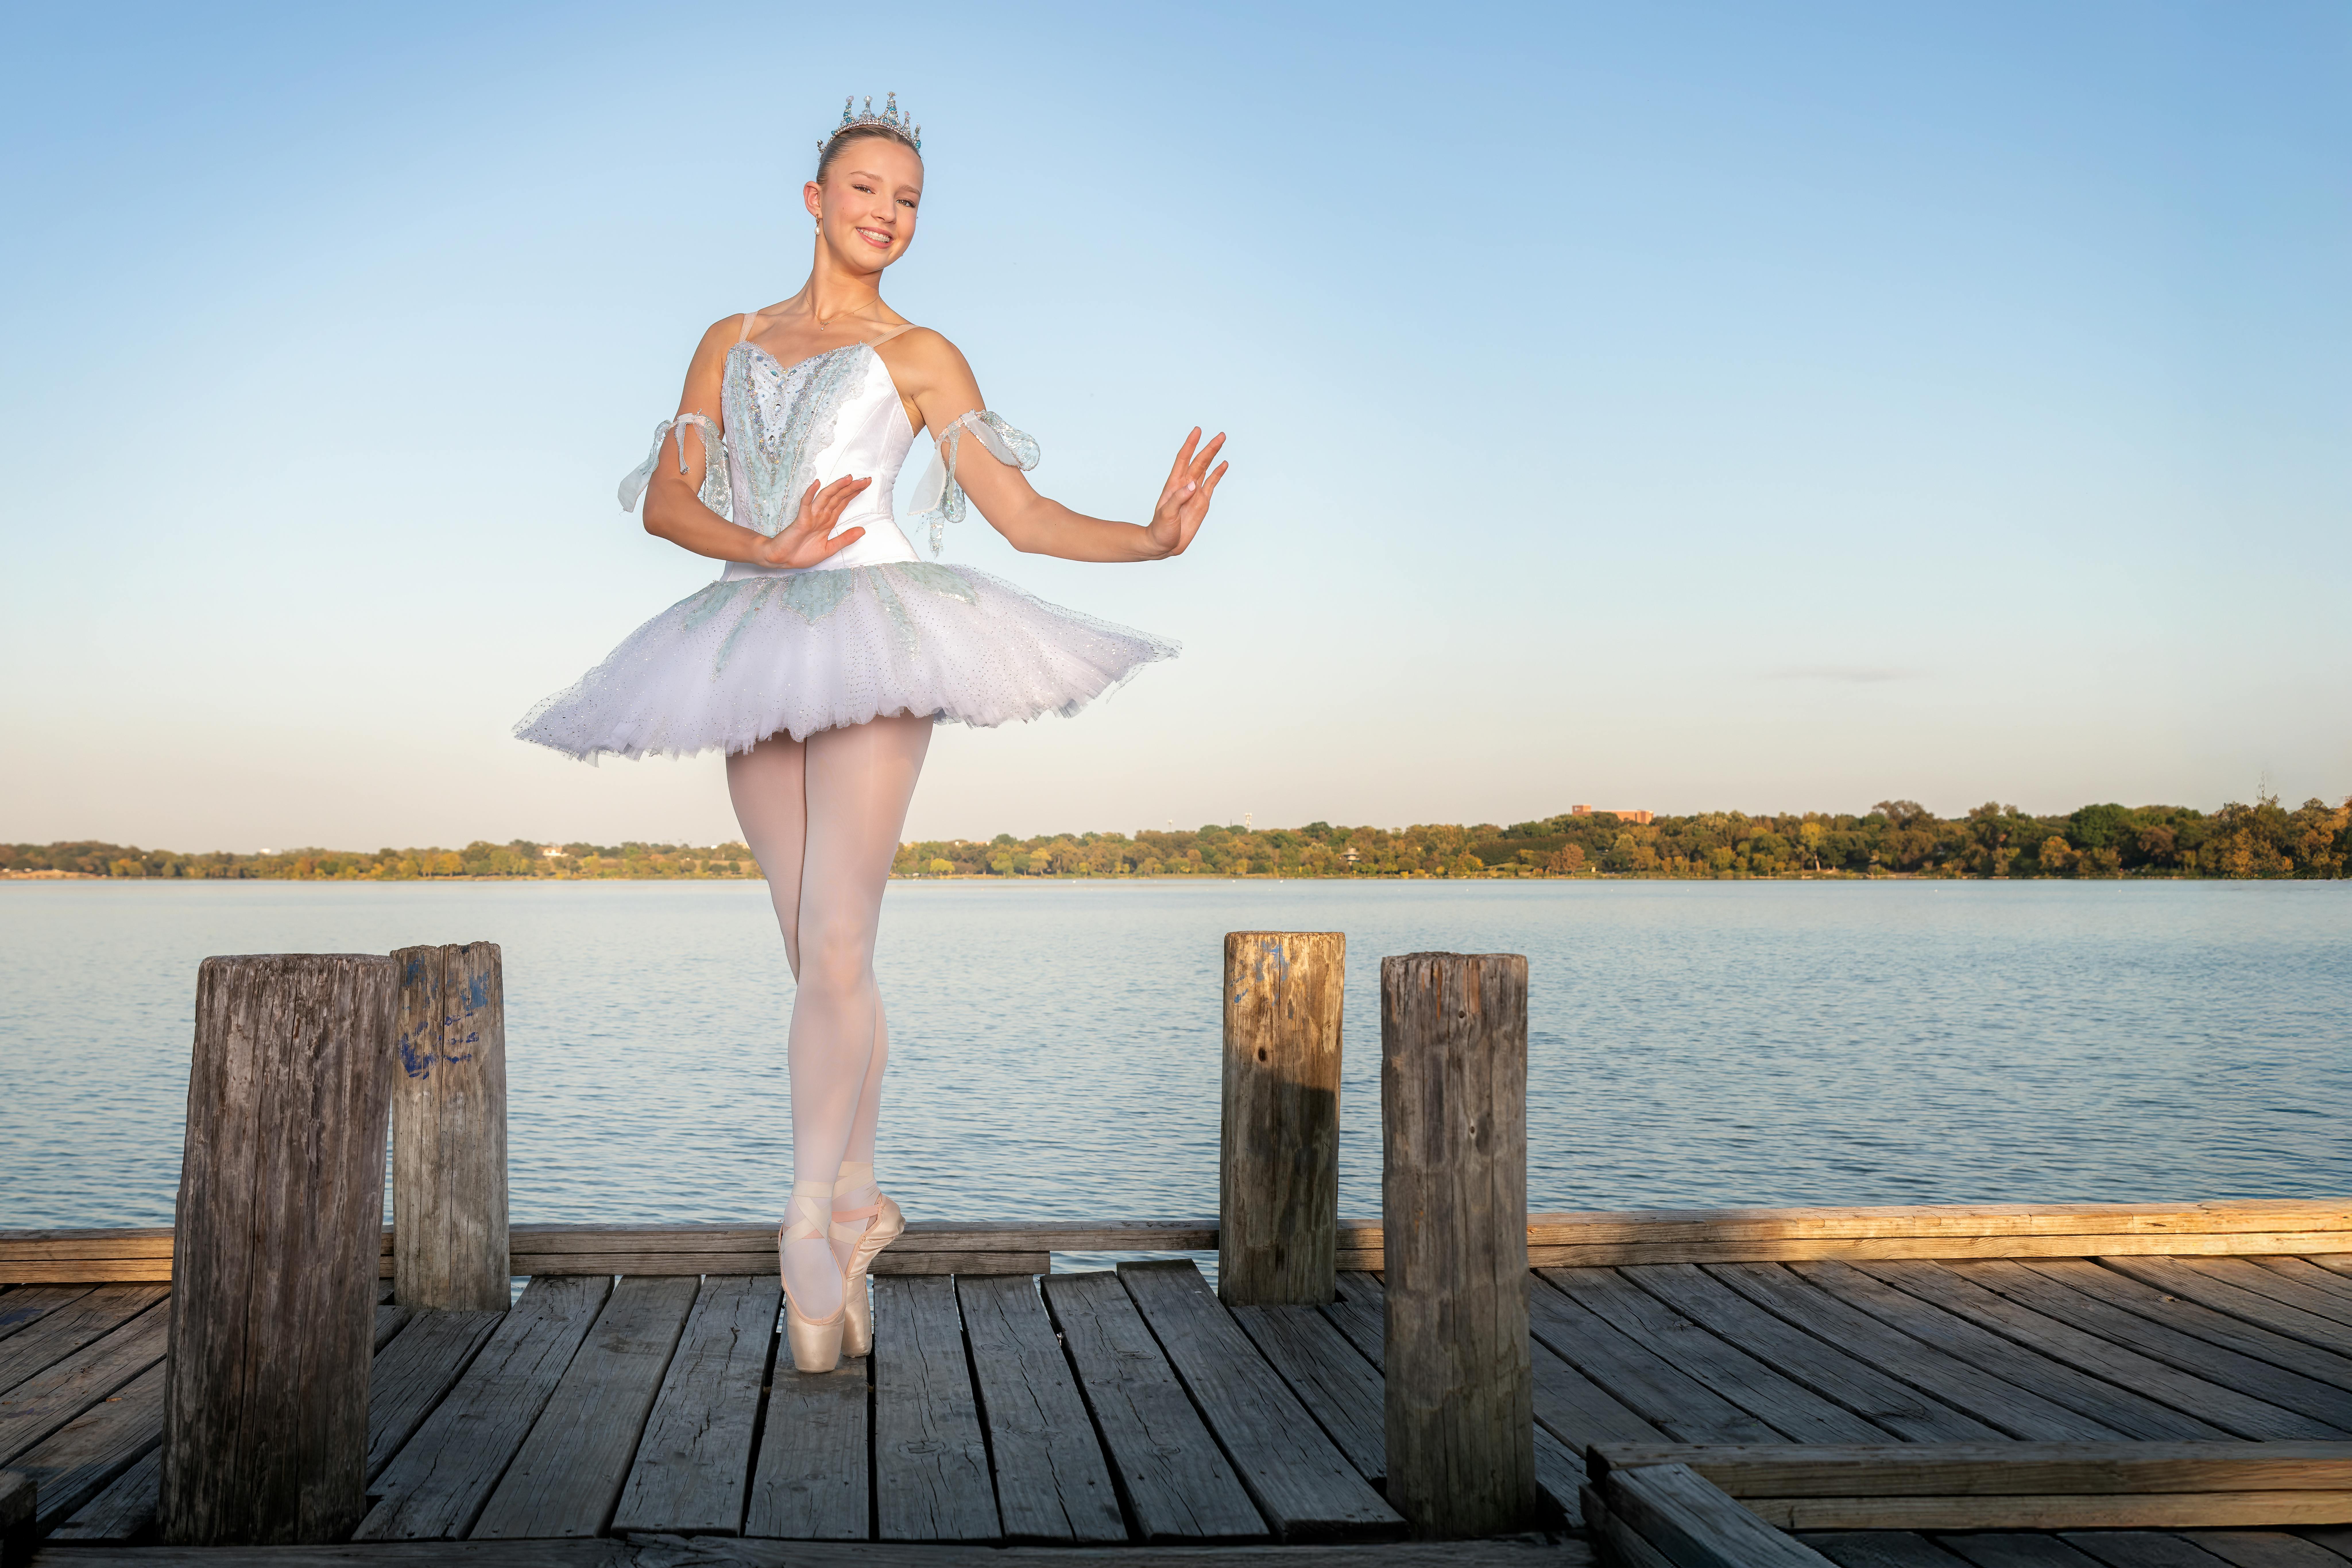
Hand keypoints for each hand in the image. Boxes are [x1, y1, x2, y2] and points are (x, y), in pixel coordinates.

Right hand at [752, 475, 871, 567]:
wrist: (782, 560)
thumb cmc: (802, 554)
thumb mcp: (829, 549)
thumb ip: (845, 539)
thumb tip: (863, 530)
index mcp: (828, 521)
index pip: (843, 502)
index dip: (854, 493)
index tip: (866, 484)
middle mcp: (821, 515)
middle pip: (838, 497)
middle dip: (851, 487)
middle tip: (865, 479)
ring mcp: (811, 516)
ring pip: (825, 497)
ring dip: (836, 487)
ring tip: (849, 478)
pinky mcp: (801, 520)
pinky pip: (806, 504)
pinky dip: (811, 494)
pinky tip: (817, 484)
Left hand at [1143, 428, 1226, 558]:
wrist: (1164, 545)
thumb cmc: (1160, 530)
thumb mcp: (1166, 515)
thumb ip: (1179, 499)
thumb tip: (1194, 485)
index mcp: (1174, 485)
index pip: (1183, 460)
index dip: (1190, 445)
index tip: (1197, 431)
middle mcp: (1185, 485)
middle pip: (1199, 461)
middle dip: (1209, 448)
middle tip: (1221, 435)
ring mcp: (1195, 493)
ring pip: (1206, 469)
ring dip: (1213, 455)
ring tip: (1221, 441)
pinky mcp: (1202, 502)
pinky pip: (1212, 484)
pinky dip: (1218, 474)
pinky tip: (1223, 464)